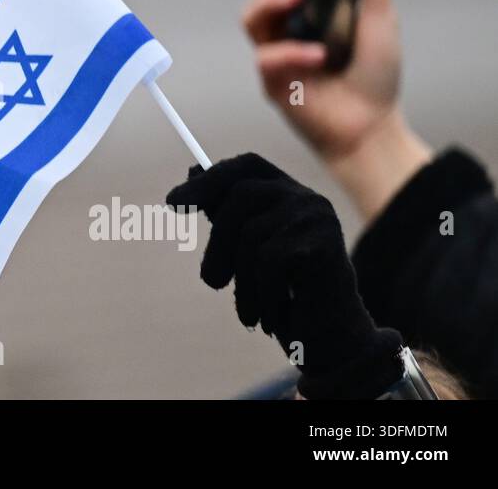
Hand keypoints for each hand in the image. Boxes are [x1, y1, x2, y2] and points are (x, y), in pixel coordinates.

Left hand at [167, 154, 403, 398]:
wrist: (331, 337)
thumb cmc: (284, 293)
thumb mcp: (248, 249)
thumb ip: (225, 213)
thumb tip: (191, 171)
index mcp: (287, 192)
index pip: (245, 166)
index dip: (209, 180)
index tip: (173, 203)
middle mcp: (305, 197)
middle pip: (240, 199)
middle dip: (218, 245)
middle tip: (212, 283)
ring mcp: (316, 218)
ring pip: (251, 235)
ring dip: (243, 284)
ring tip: (247, 313)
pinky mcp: (322, 244)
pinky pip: (268, 262)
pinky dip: (262, 294)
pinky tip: (270, 316)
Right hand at [242, 0, 399, 158]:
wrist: (370, 127)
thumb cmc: (374, 77)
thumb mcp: (379, 21)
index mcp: (314, 8)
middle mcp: (291, 26)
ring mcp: (278, 51)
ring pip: (251, 16)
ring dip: (269, 1)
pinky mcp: (272, 80)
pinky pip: (267, 58)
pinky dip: (290, 52)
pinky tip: (317, 54)